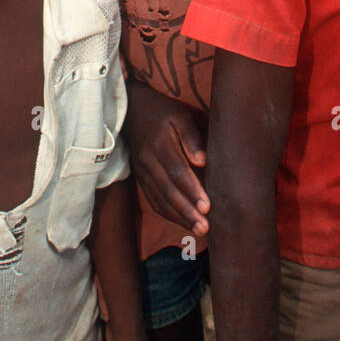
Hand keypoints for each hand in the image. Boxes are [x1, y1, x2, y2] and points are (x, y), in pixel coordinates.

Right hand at [125, 79, 209, 236]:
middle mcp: (148, 162)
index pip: (177, 172)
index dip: (192, 190)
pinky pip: (153, 199)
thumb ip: (191, 137)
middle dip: (187, 212)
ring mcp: (143, 172)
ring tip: (198, 230)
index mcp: (160, 145)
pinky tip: (182, 222)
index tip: (207, 207)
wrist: (131, 110)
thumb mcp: (180, 115)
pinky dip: (168, 213)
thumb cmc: (163, 112)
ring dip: (179, 217)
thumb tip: (202, 160)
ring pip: (160, 200)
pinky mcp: (141, 178)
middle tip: (205, 227)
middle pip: (169, 191)